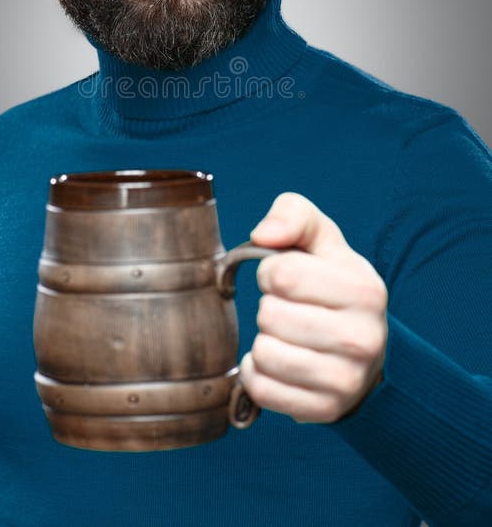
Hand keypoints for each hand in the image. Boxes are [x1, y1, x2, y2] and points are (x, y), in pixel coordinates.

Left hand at [240, 192, 388, 423]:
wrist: (366, 349)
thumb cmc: (332, 284)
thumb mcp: (320, 238)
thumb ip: (292, 214)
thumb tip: (263, 235)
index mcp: (364, 288)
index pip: (281, 273)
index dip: (270, 271)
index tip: (285, 278)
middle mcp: (363, 337)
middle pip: (269, 315)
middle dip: (268, 306)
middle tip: (289, 309)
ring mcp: (346, 379)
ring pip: (264, 354)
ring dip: (264, 340)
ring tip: (286, 336)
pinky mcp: (325, 410)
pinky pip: (261, 389)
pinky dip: (258, 373)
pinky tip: (279, 362)